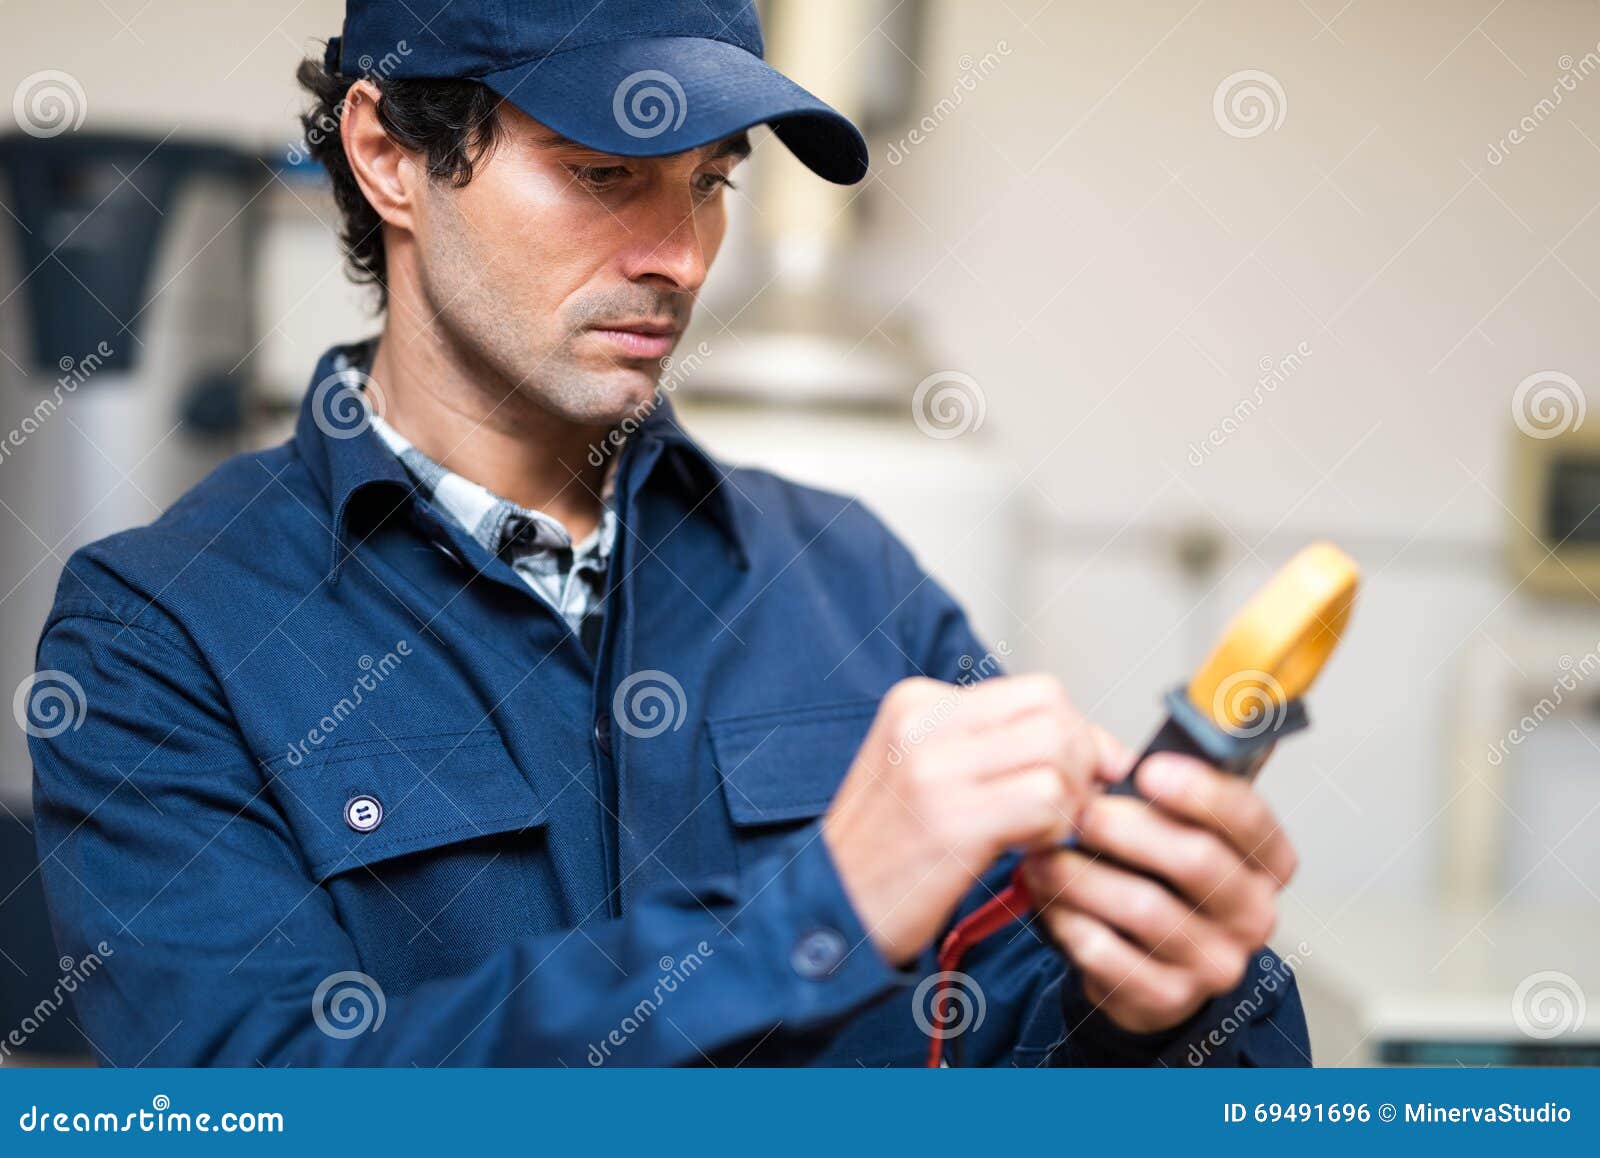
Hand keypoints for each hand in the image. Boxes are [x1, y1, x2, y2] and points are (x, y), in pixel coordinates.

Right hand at [823, 675, 1118, 965]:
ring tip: (1040, 832)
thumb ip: (999, 747)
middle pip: (1054, 712)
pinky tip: (1025, 851)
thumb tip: (1101, 746)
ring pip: (1057, 752)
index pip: (1037, 691)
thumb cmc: (889, 848)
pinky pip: (1046, 802)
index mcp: (917, 702)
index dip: (1077, 735)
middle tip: (1066, 808)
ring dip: (1070, 800)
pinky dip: (1054, 831)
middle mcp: (923, 723)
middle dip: (1082, 762)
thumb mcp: (929, 773)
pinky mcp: (952, 820)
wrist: (831, 908)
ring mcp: (934, 769)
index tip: (1080, 777)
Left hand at [1021, 752, 1297, 1033]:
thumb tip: (1107, 753)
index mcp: (1266, 860)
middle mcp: (1253, 912)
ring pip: (1145, 908)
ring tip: (1043, 855)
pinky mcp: (1168, 998)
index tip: (1148, 770)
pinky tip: (1049, 899)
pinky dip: (1069, 921)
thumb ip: (1154, 790)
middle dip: (1127, 828)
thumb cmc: (1156, 878)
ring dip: (1083, 875)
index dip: (1201, 790)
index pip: (1248, 818)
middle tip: (1079, 812)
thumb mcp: (1170, 828)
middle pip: (1197, 860)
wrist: (1146, 966)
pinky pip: (1109, 954)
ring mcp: (1216, 962)